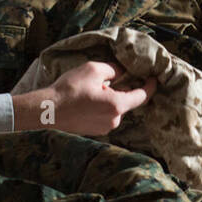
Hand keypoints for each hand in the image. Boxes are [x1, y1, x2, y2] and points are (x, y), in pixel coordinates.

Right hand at [12, 60, 156, 134]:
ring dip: (109, 98)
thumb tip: (123, 71)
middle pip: (126, 102)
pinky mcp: (95, 131)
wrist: (47, 111)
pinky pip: (104, 116)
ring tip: (89, 90)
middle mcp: (114, 121)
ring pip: (114, 109)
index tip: (154, 78)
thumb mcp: (94, 70)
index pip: (142, 96)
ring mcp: (104, 128)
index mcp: (117, 106)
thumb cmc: (69, 90)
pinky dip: (101, 107)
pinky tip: (86, 100)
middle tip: (104, 80)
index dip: (150, 86)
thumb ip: (114, 69)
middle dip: (120, 89)